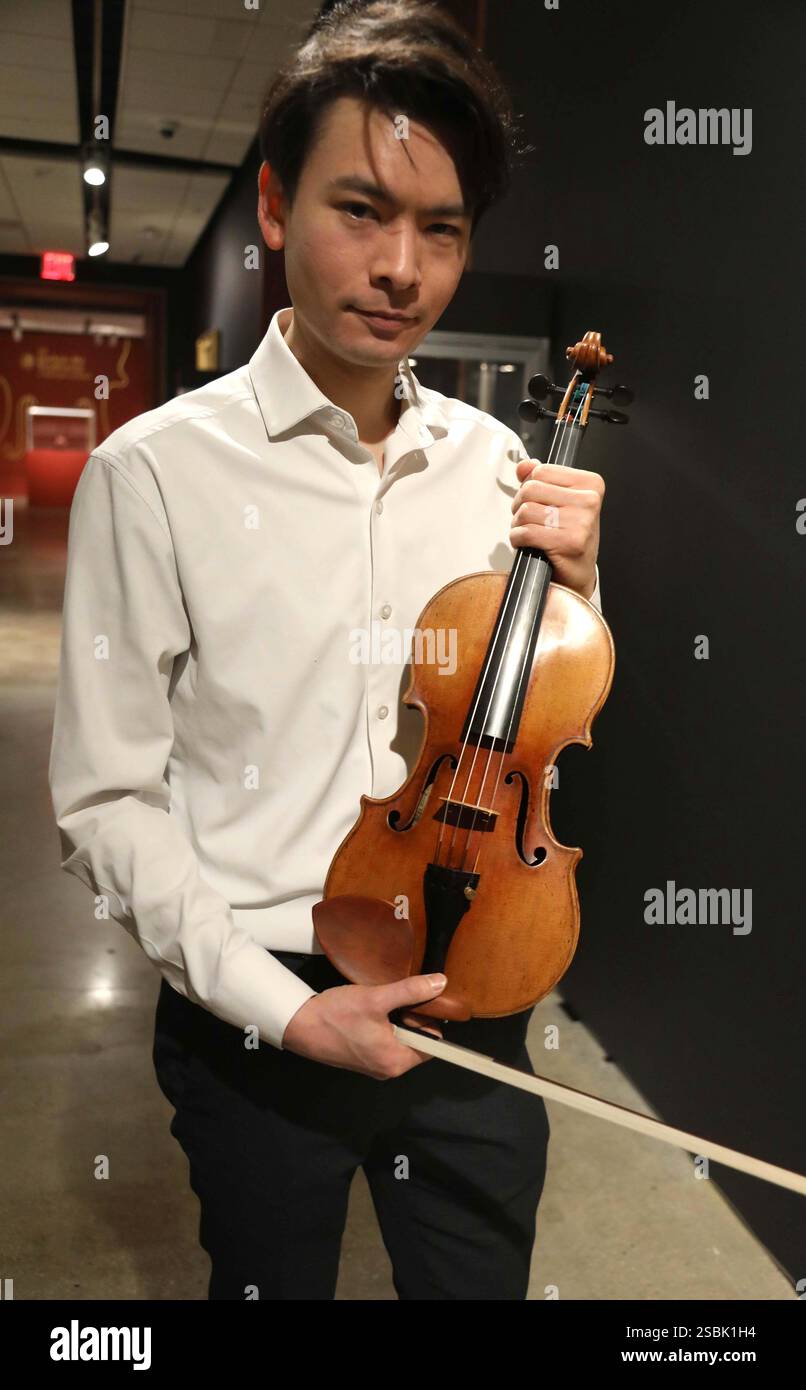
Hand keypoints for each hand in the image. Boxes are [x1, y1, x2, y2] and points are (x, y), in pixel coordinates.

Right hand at [280, 973, 445, 1078]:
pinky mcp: (363, 1058)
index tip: (417, 1002)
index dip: (429, 1020)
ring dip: (396, 1020)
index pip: (434, 1044)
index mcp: (397, 1061)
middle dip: (412, 1018)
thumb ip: (411, 991)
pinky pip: (385, 1041)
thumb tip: (440, 983)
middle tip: (395, 999)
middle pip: (417, 1041)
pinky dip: (383, 1025)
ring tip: (382, 1003)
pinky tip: (371, 1011)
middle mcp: (388, 1069)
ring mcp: (374, 1065)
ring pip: (400, 1039)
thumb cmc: (336, 1016)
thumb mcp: (377, 998)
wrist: (299, 1026)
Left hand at [510, 457, 603, 599]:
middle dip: (521, 506)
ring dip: (519, 524)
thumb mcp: (559, 501)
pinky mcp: (568, 542)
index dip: (530, 486)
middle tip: (530, 520)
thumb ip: (540, 479)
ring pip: (526, 510)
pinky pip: (526, 532)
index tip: (537, 502)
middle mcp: (589, 500)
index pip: (541, 471)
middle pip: (531, 488)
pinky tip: (529, 544)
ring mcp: (580, 522)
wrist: (579, 573)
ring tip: (531, 533)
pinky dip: (519, 539)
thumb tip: (525, 465)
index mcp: (590, 484)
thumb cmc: (569, 536)